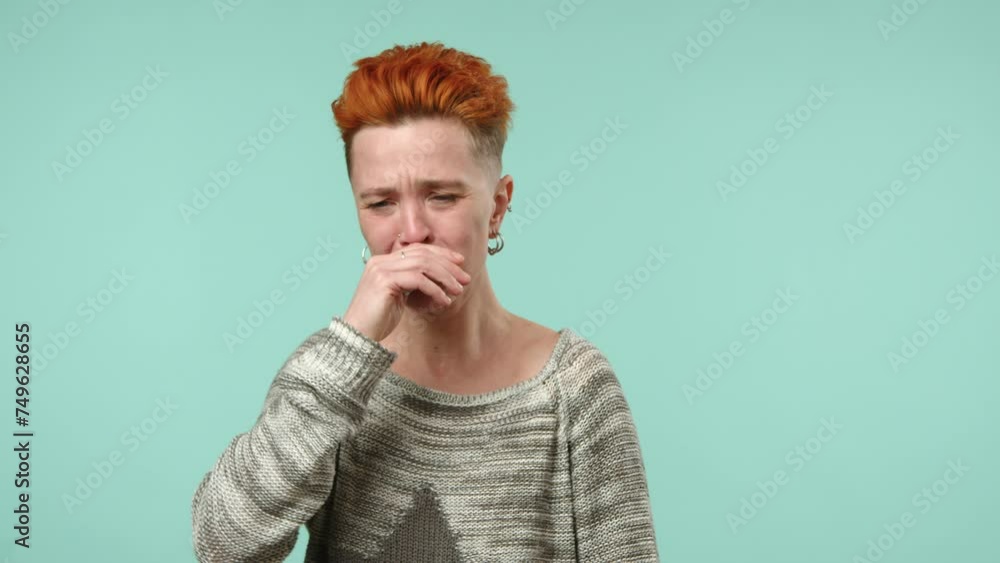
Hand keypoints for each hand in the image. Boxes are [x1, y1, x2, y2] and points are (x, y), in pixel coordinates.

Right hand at [342, 243, 471, 341]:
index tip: (460, 262)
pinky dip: (435, 289)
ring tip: (458, 291)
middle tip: (465, 278)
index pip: (417, 249)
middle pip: (422, 254)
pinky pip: (418, 280)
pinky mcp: (384, 281)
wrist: (357, 336)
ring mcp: (381, 269)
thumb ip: (412, 282)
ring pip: (423, 265)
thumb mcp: (399, 296)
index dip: (441, 254)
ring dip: (445, 278)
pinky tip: (444, 300)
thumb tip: (440, 277)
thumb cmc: (378, 320)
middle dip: (447, 265)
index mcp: (383, 261)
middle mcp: (380, 261)